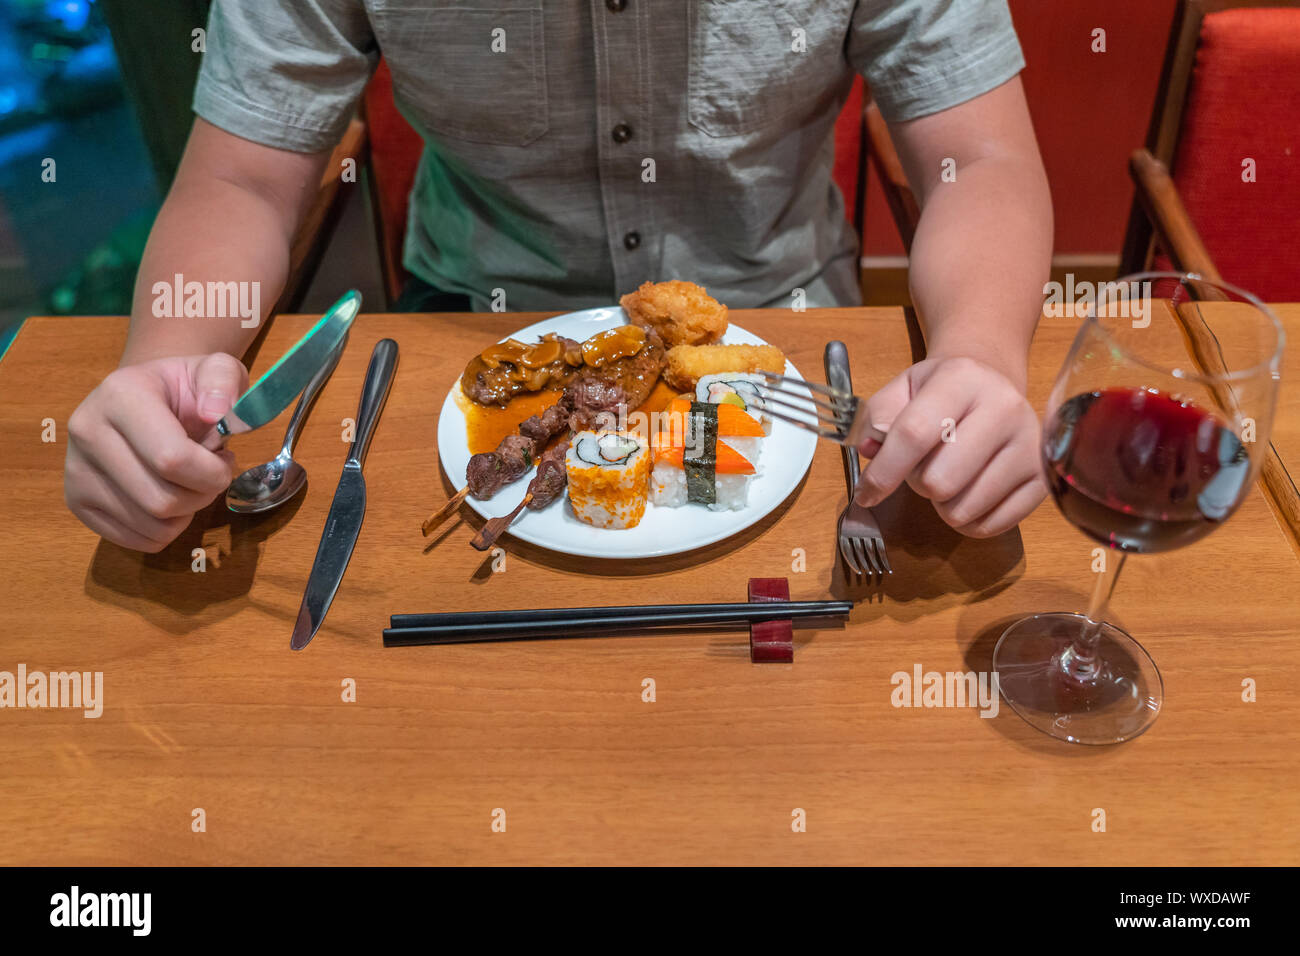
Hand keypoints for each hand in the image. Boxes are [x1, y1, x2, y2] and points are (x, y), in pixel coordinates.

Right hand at [64, 354, 247, 551]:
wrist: (147, 397)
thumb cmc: (187, 389)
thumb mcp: (217, 370)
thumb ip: (224, 382)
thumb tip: (215, 412)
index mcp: (120, 396)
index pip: (171, 459)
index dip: (212, 472)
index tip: (225, 458)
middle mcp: (86, 432)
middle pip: (161, 500)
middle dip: (203, 495)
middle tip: (211, 474)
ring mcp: (76, 471)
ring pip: (151, 526)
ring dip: (187, 513)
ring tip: (190, 482)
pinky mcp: (77, 502)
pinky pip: (137, 540)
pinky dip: (167, 530)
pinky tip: (170, 498)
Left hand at [853, 353, 1046, 537]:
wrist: (992, 386)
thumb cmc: (940, 392)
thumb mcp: (902, 389)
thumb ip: (877, 417)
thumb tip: (871, 449)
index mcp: (962, 378)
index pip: (914, 434)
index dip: (883, 471)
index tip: (865, 494)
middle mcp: (1004, 408)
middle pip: (938, 481)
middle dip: (917, 484)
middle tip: (923, 466)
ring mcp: (1030, 446)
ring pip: (962, 509)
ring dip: (942, 504)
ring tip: (949, 474)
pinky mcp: (1042, 480)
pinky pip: (989, 526)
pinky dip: (968, 521)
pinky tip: (969, 493)